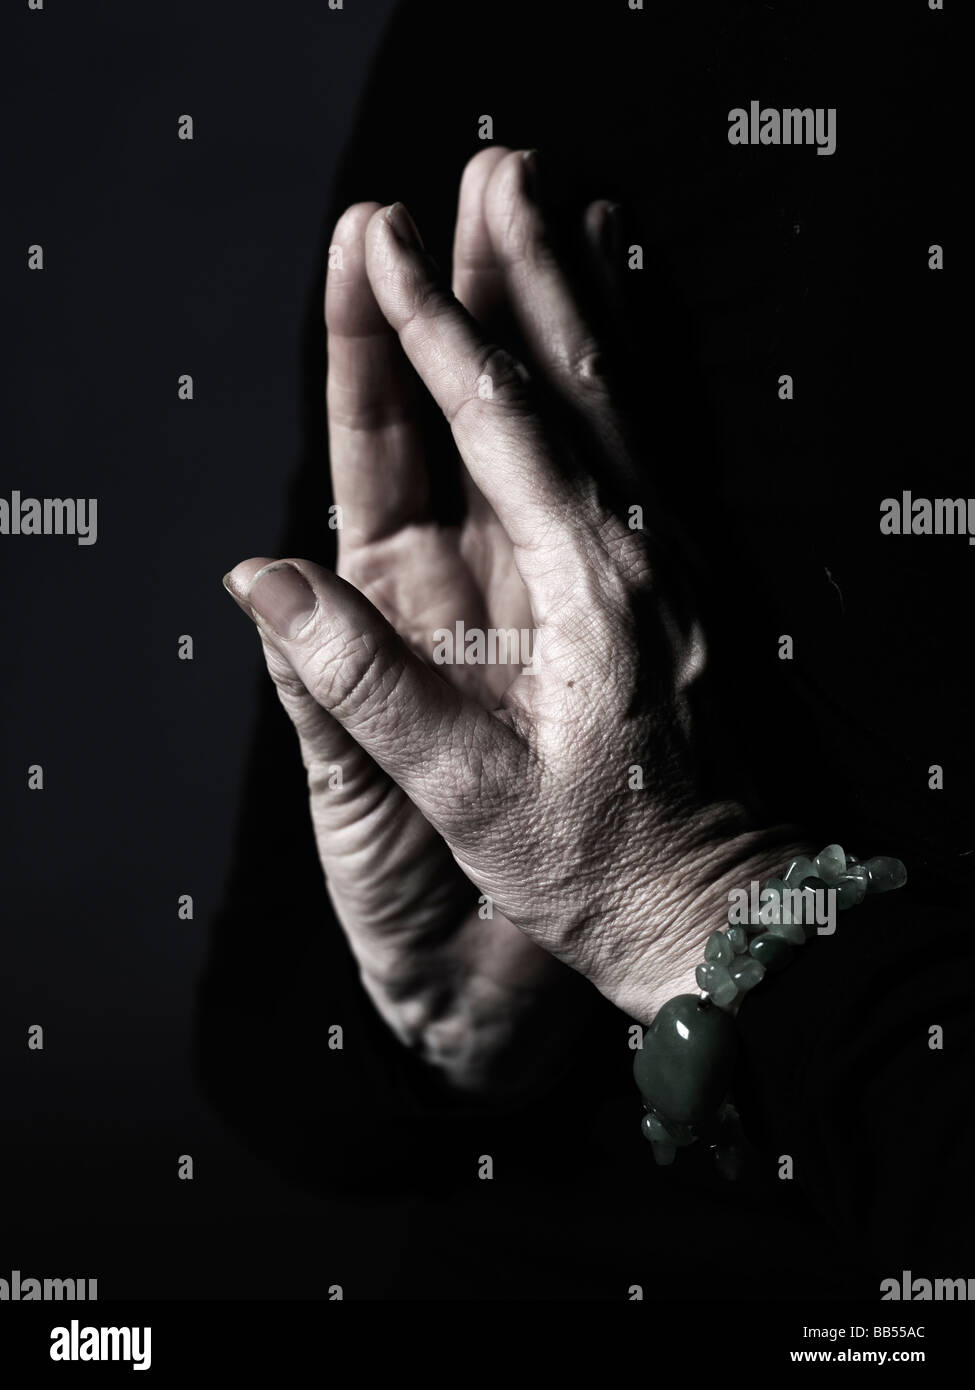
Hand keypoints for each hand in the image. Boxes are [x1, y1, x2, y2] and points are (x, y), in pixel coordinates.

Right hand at [224, 148, 807, 1092]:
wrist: (719, 915)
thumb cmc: (599, 868)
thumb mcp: (465, 792)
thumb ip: (358, 685)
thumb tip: (262, 583)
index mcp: (586, 591)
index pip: (496, 425)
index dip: (431, 330)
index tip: (383, 244)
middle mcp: (640, 556)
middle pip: (577, 382)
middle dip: (523, 273)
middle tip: (492, 172)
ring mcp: (675, 566)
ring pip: (626, 403)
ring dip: (585, 302)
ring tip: (557, 211)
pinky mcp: (686, 588)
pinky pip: (656, 451)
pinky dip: (633, 374)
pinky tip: (623, 334)